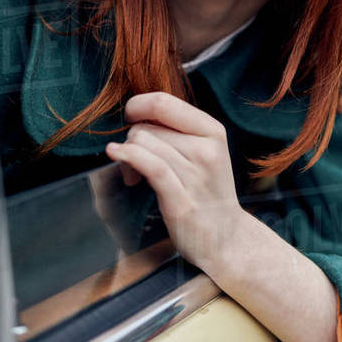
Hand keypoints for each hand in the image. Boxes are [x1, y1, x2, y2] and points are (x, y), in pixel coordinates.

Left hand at [104, 92, 245, 272]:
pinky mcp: (181, 200)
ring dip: (128, 155)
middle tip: (132, 160)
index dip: (137, 105)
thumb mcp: (203, 151)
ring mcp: (196, 176)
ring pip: (144, 143)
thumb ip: (177, 129)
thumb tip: (137, 111)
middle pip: (149, 125)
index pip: (163, 102)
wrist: (225, 239)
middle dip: (132, 138)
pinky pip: (150, 165)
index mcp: (212, 131)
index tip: (129, 118)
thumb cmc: (207, 192)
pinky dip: (128, 156)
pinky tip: (116, 155)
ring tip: (132, 175)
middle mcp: (207, 150)